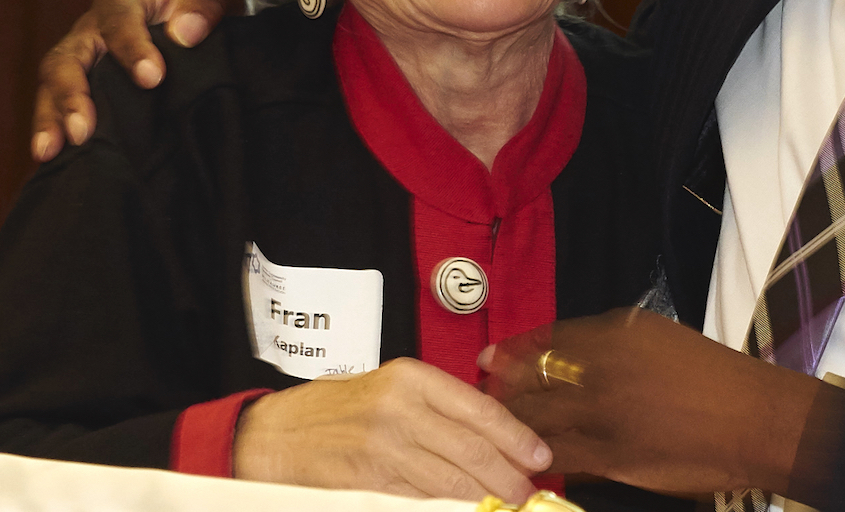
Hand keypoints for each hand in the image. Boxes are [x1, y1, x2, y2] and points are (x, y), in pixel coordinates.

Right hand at [32, 0, 243, 160]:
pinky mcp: (87, 84)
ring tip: (51, 151)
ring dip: (51, 117)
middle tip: (83, 129)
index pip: (118, 19)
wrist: (206, 18)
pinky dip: (55, 128)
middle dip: (72, 93)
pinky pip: (59, 104)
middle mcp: (93, 26)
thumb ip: (207, 1)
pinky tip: (55, 157)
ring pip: (54, 83)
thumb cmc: (208, 3)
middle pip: (69, 56)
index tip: (152, 78)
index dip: (132, 47)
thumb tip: (185, 33)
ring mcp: (86, 56)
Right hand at [234, 357, 550, 500]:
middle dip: (507, 474)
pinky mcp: (367, 482)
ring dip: (483, 497)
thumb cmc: (337, 410)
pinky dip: (446, 509)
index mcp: (411, 378)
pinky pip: (419, 501)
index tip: (538, 454)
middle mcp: (400, 408)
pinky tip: (464, 510)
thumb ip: (437, 407)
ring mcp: (383, 447)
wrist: (275, 435)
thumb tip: (490, 436)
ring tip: (505, 505)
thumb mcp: (391, 389)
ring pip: (450, 480)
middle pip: (470, 448)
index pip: (478, 407)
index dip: (513, 436)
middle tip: (528, 491)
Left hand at [478, 308, 820, 496]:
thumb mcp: (661, 337)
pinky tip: (528, 460)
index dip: (516, 348)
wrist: (751, 417)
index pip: (550, 338)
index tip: (493, 355)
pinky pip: (563, 456)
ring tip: (495, 428)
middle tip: (484, 392)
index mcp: (618, 333)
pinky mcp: (615, 456)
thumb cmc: (713, 375)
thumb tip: (574, 353)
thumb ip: (615, 343)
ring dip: (514, 423)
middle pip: (536, 377)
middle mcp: (604, 369)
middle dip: (504, 385)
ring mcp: (607, 414)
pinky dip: (542, 456)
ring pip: (541, 419)